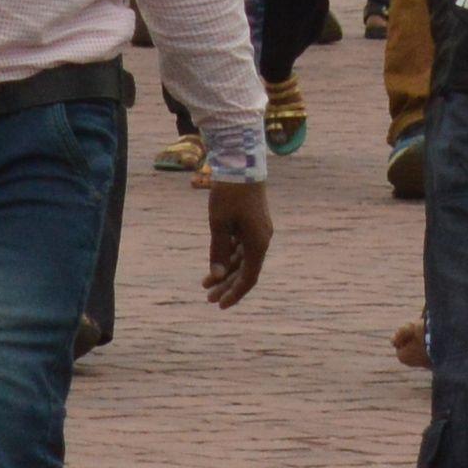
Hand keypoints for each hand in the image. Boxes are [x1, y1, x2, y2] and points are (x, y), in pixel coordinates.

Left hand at [202, 178, 274, 305]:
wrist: (241, 162)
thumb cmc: (229, 194)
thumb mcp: (219, 224)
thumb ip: (218, 251)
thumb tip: (216, 275)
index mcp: (258, 242)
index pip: (249, 278)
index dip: (234, 293)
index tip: (219, 305)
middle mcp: (261, 239)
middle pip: (245, 270)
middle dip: (226, 285)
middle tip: (207, 297)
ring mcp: (258, 230)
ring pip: (243, 259)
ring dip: (226, 271)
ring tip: (205, 282)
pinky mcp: (252, 222)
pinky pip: (242, 247)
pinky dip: (229, 257)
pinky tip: (215, 262)